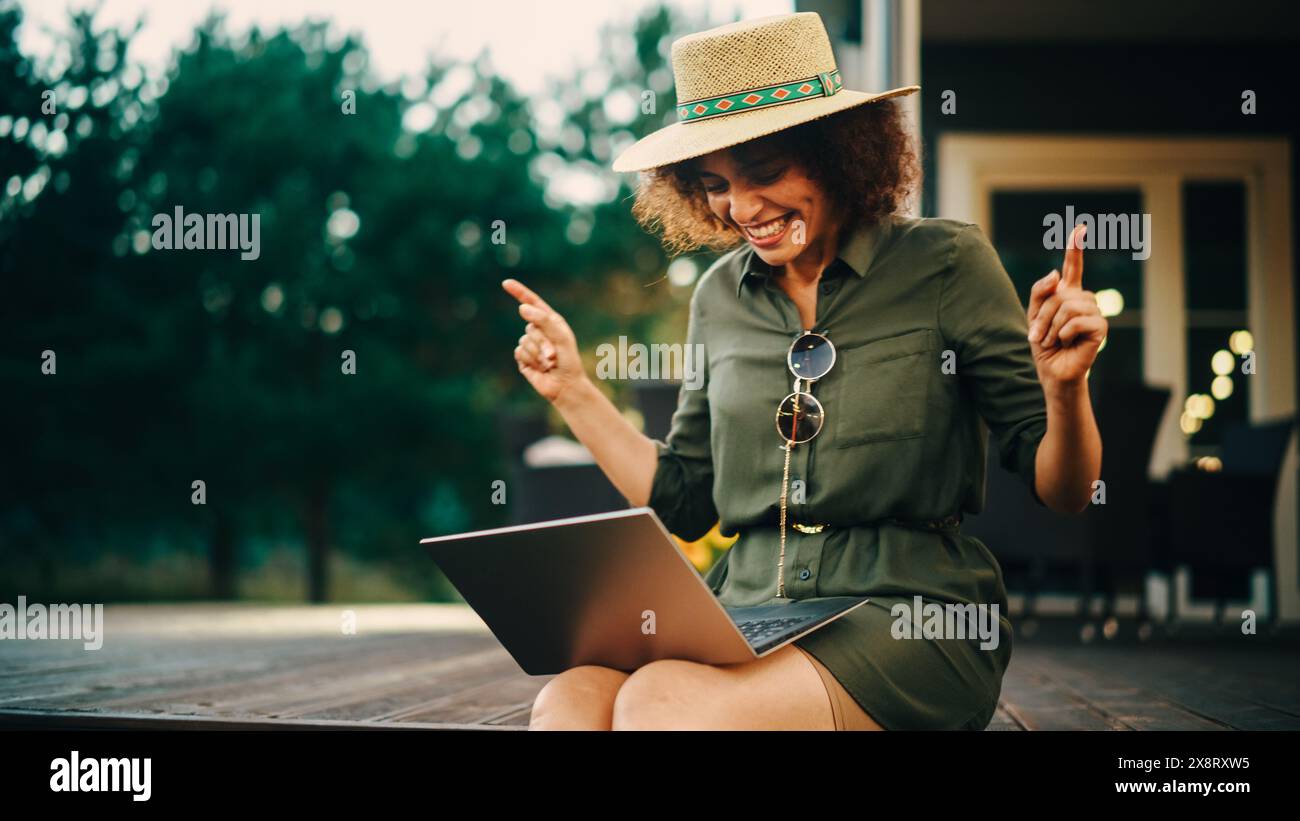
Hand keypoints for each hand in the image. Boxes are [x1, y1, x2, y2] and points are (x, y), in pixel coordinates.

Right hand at [501, 278, 586, 404]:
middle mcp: (539, 331)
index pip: (533, 303)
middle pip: (530, 327)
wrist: (565, 386)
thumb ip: (543, 321)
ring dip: (538, 354)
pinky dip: (531, 361)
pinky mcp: (523, 358)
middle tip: (554, 356)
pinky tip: (540, 368)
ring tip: (549, 364)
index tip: (506, 283)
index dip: (520, 292)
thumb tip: (522, 308)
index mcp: (551, 322)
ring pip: (524, 341)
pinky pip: (519, 353)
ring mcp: (530, 344)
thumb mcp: (561, 337)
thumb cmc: (568, 361)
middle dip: (543, 343)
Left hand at [1026, 224, 1107, 390]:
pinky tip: (1065, 342)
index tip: (1080, 228)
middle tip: (1039, 335)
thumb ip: (1040, 292)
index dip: (1076, 248)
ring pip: (1068, 305)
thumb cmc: (1044, 345)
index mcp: (1068, 295)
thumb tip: (1056, 273)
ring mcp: (1095, 312)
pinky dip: (1063, 332)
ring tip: (1052, 340)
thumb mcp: (1033, 315)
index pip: (1074, 267)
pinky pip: (1077, 320)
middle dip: (1043, 315)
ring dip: (1051, 325)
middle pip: (1060, 293)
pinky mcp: (1100, 327)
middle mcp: (1084, 300)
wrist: (1053, 371)